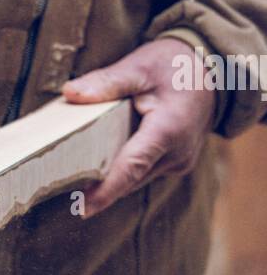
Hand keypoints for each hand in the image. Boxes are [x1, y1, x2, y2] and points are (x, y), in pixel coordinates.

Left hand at [62, 37, 215, 216]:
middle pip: (129, 177)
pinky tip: (101, 159)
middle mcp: (177, 153)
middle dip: (98, 184)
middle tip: (59, 186)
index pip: (132, 166)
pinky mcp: (177, 164)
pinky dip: (124, 168)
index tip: (83, 208)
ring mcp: (179, 162)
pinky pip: (144, 172)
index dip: (106, 191)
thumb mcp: (140, 66)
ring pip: (135, 178)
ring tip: (74, 173)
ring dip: (110, 176)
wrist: (214, 72)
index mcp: (169, 129)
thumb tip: (70, 93)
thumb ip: (106, 82)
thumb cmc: (175, 66)